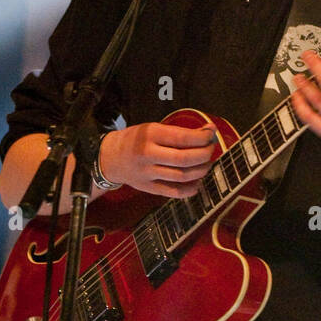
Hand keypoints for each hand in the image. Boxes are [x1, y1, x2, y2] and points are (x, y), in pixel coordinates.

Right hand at [97, 122, 217, 196]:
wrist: (109, 158)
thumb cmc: (134, 140)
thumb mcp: (151, 128)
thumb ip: (176, 132)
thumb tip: (206, 133)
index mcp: (150, 135)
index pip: (182, 137)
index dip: (202, 137)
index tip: (211, 132)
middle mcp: (148, 154)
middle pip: (185, 158)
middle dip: (205, 154)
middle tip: (210, 149)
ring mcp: (148, 174)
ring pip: (183, 176)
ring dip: (201, 170)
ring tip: (206, 163)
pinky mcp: (149, 188)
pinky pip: (175, 192)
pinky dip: (191, 189)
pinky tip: (197, 181)